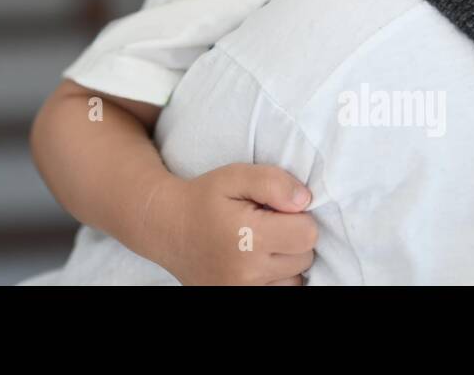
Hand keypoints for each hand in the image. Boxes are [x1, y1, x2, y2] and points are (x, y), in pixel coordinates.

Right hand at [143, 164, 317, 285]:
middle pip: (304, 256)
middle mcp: (247, 272)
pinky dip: (275, 277)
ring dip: (286, 260)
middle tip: (265, 223)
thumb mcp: (234, 175)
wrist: (166, 227)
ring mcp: (243, 291)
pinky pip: (279, 291)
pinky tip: (257, 260)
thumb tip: (305, 201)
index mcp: (249, 237)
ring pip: (295, 278)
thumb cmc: (202, 197)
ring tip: (260, 243)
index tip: (274, 209)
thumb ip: (272, 182)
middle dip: (292, 237)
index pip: (308, 233)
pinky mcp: (239, 298)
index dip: (296, 216)